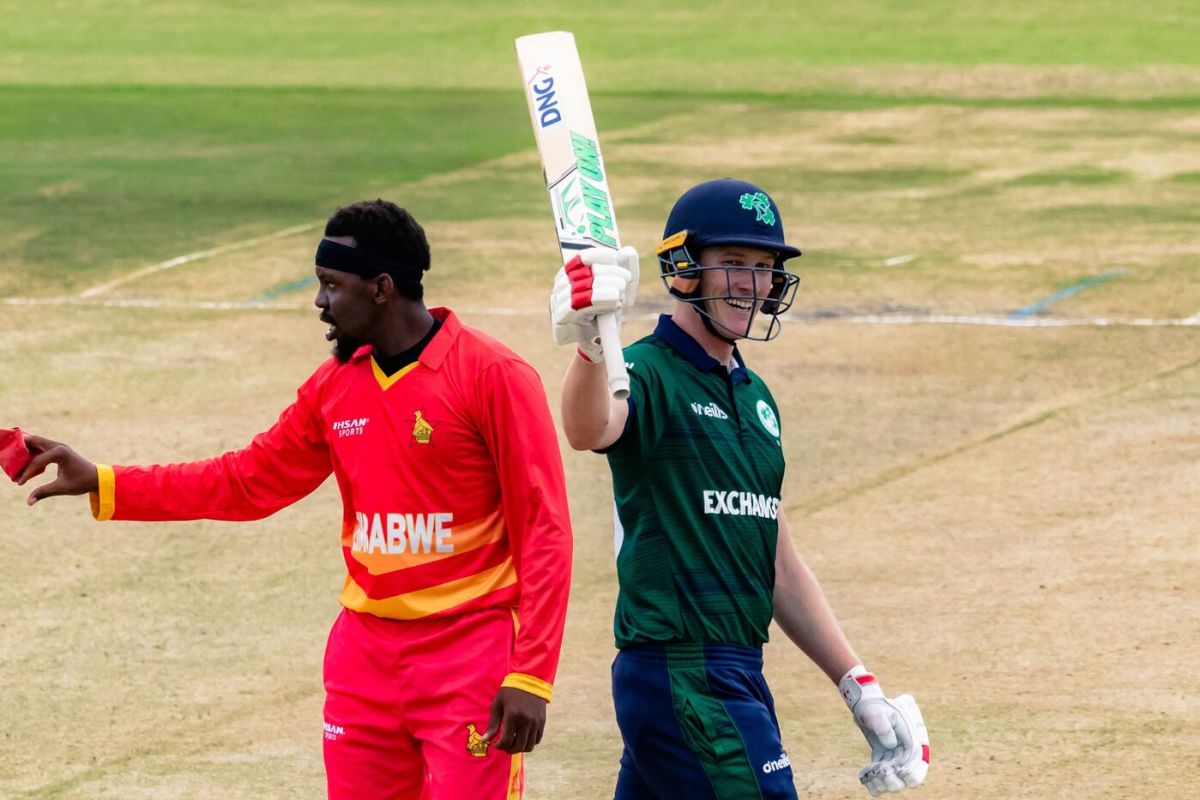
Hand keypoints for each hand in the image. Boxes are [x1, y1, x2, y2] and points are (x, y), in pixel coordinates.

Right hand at [16, 434, 99, 505]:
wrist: (97, 477)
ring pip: (37, 442)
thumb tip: (28, 502)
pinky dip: (32, 452)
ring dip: (26, 449)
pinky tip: (25, 461)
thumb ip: (44, 492)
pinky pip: (41, 447)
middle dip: (21, 449)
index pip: (37, 461)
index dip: (26, 472)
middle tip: (10, 458)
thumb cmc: (81, 482)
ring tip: (15, 460)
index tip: (19, 483)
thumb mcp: (62, 488)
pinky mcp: (58, 449)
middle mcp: (59, 446)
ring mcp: (59, 446)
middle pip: (33, 441)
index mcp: (60, 453)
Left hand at [482, 686, 547, 753]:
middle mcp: (526, 721)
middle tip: (504, 746)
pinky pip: (537, 739)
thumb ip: (492, 724)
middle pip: (518, 746)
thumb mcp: (498, 704)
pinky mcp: (542, 722)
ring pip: (529, 746)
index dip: (499, 746)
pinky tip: (523, 737)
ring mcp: (536, 722)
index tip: (496, 744)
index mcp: (513, 716)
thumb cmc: (510, 692)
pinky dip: (529, 742)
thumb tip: (485, 740)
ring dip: (520, 748)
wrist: (530, 679)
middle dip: (509, 750)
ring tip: (514, 743)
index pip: (506, 741)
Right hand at [550, 245, 638, 360]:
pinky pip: (574, 307)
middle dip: (607, 273)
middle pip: (581, 273)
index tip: (614, 256)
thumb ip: (622, 269)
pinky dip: (595, 302)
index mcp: (571, 273)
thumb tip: (629, 251)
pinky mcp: (559, 319)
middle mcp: (560, 285)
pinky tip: (612, 300)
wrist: (596, 341)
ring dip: (603, 288)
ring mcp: (557, 302)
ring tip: (620, 291)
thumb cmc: (605, 310)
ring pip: (578, 290)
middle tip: (625, 279)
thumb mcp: (616, 288)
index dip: (596, 255)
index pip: (580, 258)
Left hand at [839, 666, 929, 795]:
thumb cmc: (875, 707)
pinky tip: (865, 779)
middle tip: (882, 774)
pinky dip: (875, 782)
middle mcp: (907, 752)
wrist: (865, 705)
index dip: (913, 772)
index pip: (921, 763)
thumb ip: (884, 725)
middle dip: (896, 781)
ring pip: (894, 780)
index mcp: (913, 740)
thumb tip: (891, 744)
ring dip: (884, 785)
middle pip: (908, 777)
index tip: (899, 771)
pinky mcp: (883, 759)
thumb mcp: (877, 711)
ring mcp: (895, 757)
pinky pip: (882, 776)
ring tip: (872, 779)